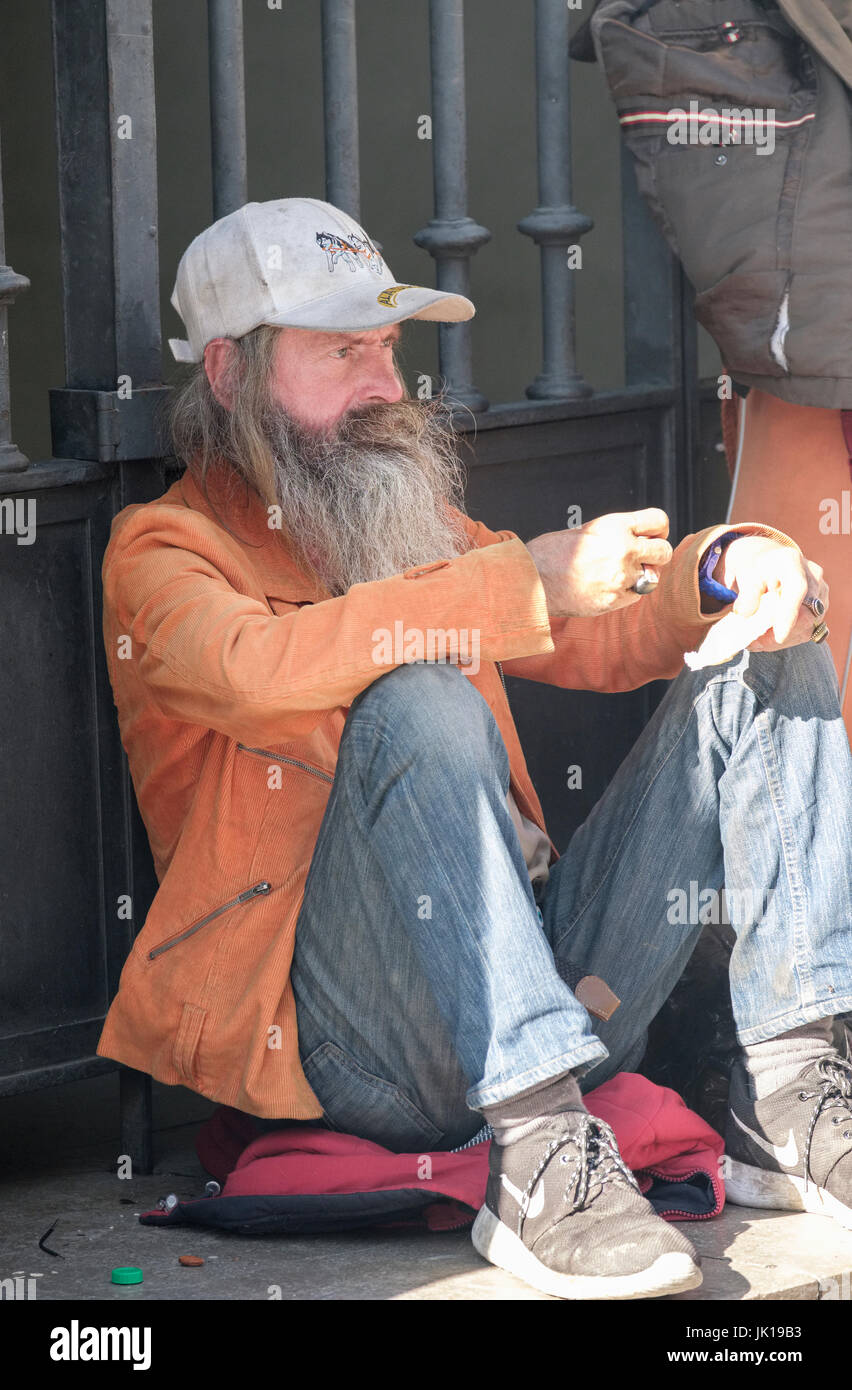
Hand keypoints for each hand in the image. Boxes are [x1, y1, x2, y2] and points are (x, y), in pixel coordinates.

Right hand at [525, 509, 673, 617]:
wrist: (531, 580)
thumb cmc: (551, 553)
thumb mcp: (585, 530)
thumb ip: (615, 533)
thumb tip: (637, 540)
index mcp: (614, 525)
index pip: (658, 521)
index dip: (658, 529)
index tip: (652, 536)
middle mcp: (623, 549)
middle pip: (664, 551)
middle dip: (655, 555)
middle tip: (642, 558)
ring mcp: (621, 576)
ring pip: (652, 577)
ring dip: (640, 575)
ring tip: (616, 574)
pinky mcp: (615, 599)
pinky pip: (636, 595)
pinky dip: (627, 592)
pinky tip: (606, 587)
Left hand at [713, 536, 828, 651]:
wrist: (768, 565)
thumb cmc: (755, 569)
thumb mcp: (744, 575)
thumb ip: (746, 593)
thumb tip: (746, 613)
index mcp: (791, 562)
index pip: (797, 589)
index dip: (789, 613)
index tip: (779, 635)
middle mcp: (813, 577)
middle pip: (806, 614)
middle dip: (780, 635)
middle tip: (753, 643)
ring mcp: (820, 593)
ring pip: (808, 627)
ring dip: (781, 640)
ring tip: (757, 642)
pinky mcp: (820, 609)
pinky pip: (808, 631)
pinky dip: (787, 639)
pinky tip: (769, 640)